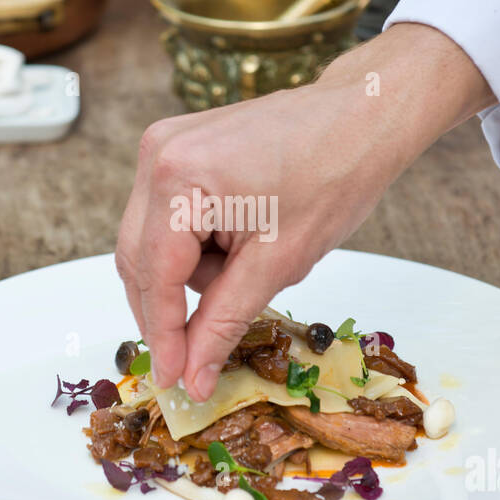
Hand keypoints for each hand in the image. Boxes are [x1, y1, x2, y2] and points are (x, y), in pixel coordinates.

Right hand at [115, 22, 491, 400]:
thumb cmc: (333, 177)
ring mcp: (161, 145)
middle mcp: (156, 156)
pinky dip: (192, 244)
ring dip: (186, 274)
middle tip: (198, 354)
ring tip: (249, 264)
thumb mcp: (278, 263)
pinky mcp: (175, 146)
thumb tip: (191, 376)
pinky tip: (237, 243)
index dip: (162, 337)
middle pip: (137, 260)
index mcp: (179, 180)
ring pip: (149, 242)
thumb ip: (223, 322)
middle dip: (169, 310)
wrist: (361, 117)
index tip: (172, 381)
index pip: (154, 278)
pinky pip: (165, 215)